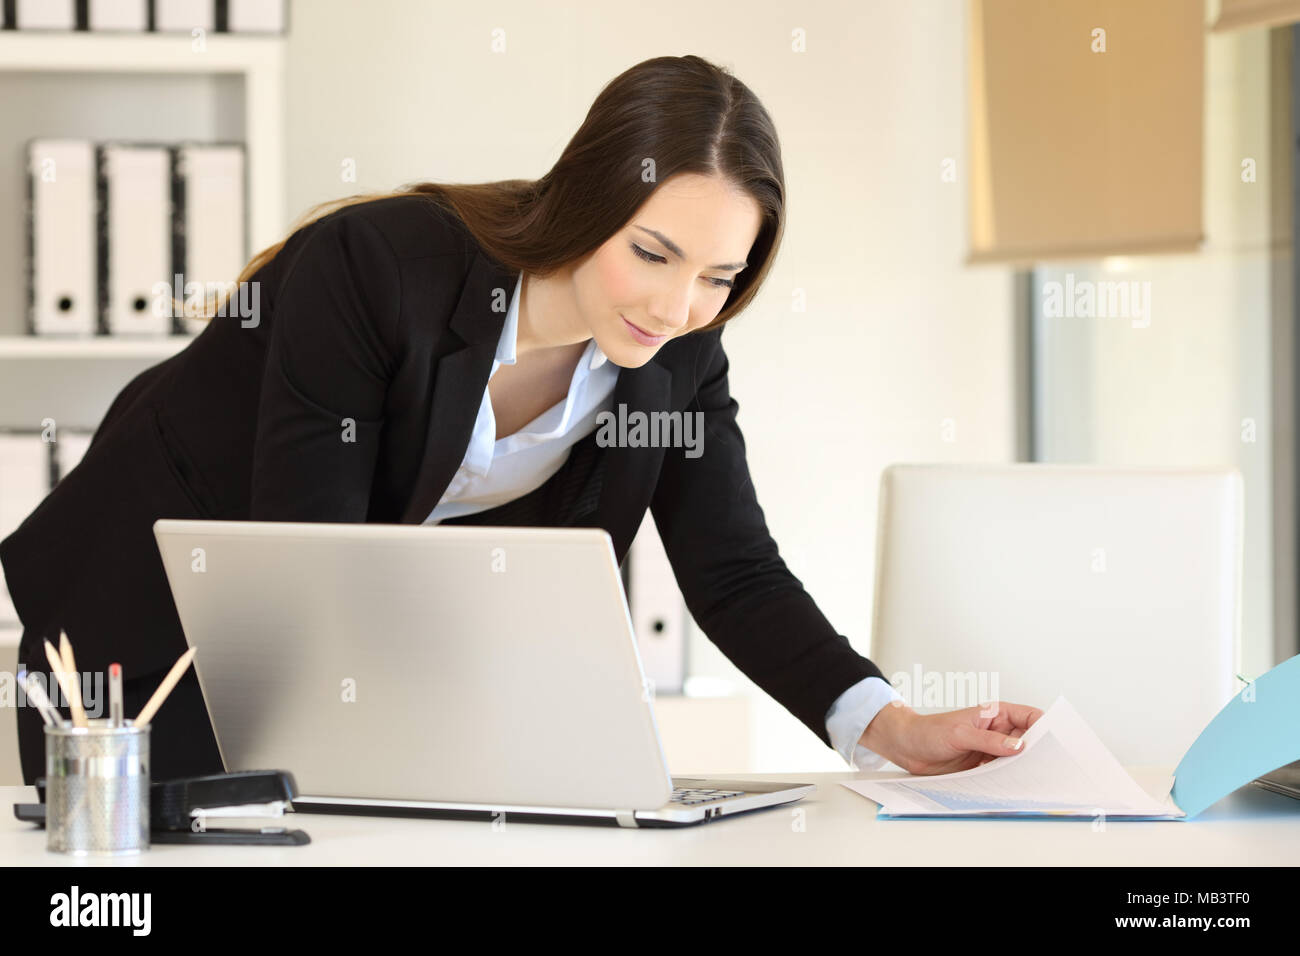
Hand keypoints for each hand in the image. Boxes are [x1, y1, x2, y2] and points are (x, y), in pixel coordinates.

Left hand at [859, 699, 1043, 774]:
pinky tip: (1017, 788)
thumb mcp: (960, 734)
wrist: (907, 748)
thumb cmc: (929, 732)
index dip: (1046, 726)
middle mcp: (997, 731)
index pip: (1029, 716)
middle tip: (1052, 767)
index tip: (1058, 741)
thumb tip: (1019, 746)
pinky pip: (1003, 773)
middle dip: (1040, 752)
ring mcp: (991, 750)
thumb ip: (990, 740)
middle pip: (1028, 740)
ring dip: (1025, 769)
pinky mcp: (983, 766)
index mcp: (995, 714)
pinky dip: (1010, 779)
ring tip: (1038, 781)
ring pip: (1017, 760)